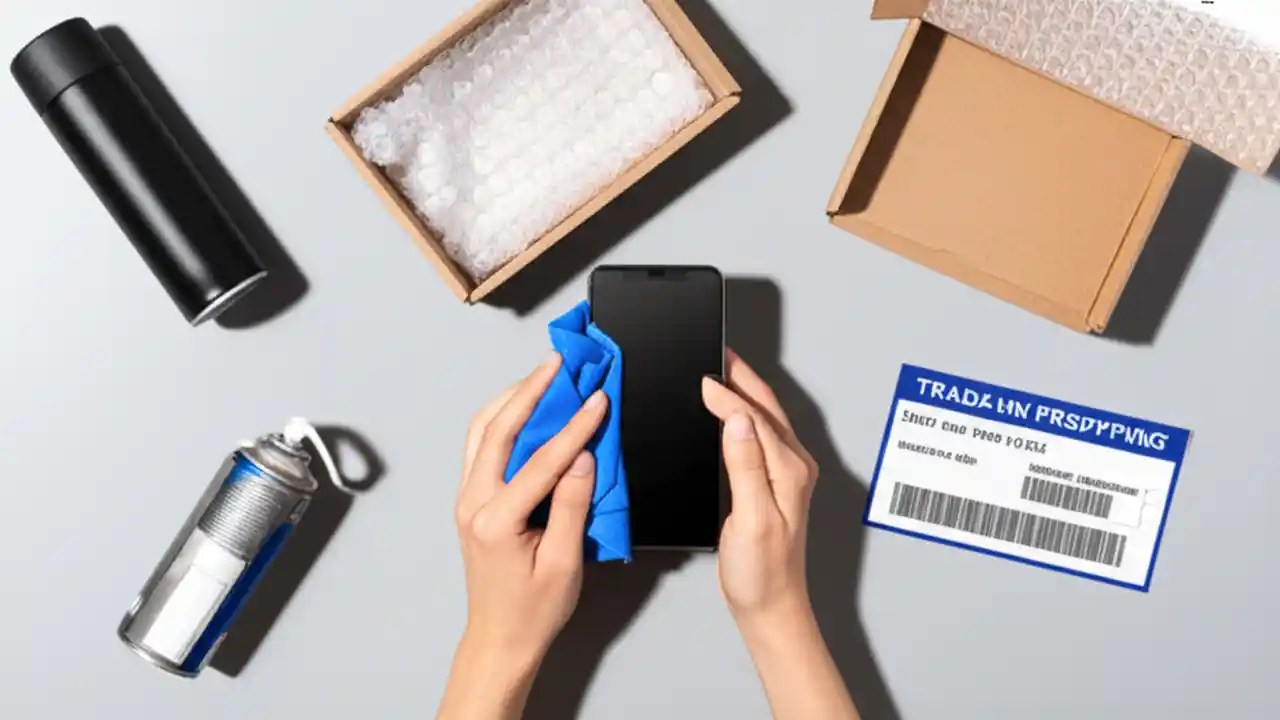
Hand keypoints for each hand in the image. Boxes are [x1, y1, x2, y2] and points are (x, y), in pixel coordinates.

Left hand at [440, 353, 606, 719]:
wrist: (500, 638)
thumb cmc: (534, 610)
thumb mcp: (564, 563)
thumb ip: (572, 506)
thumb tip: (582, 456)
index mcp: (496, 521)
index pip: (541, 460)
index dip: (574, 426)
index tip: (598, 398)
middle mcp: (472, 503)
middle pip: (498, 430)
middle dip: (530, 391)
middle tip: (558, 363)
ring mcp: (466, 499)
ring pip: (482, 432)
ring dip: (511, 399)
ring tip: (542, 375)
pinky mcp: (470, 500)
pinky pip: (481, 447)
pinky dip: (502, 419)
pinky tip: (524, 408)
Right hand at [702, 349, 818, 623]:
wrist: (772, 605)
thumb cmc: (762, 572)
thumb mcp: (752, 518)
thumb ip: (746, 465)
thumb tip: (735, 419)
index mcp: (789, 470)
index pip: (753, 418)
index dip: (726, 394)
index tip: (701, 378)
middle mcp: (793, 466)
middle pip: (766, 408)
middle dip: (742, 377)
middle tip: (718, 352)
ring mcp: (787, 474)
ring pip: (765, 418)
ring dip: (745, 391)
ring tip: (723, 370)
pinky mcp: (776, 483)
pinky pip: (761, 435)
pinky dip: (744, 415)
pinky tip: (729, 414)